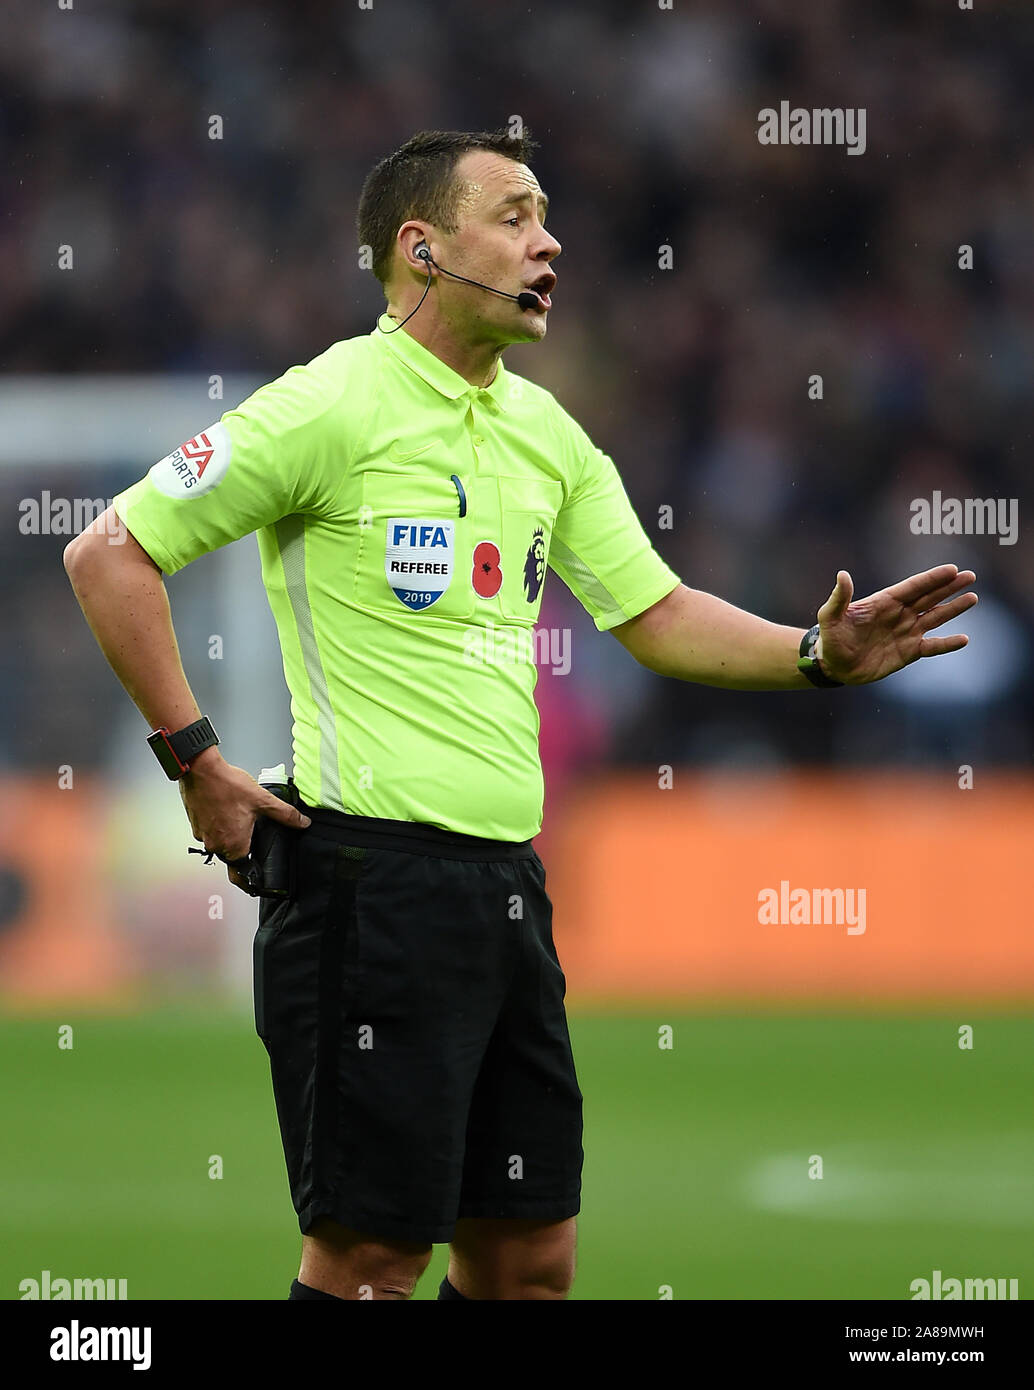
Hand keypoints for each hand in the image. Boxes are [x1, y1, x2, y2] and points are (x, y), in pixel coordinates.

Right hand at [178, 748, 310, 890]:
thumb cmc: (227, 785)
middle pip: (232, 858)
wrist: (201, 770)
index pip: (241, 875)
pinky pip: (210, 833)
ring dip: (230, 836)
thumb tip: (302, 823)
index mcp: (233, 845)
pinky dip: (219, 826)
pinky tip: (227, 812)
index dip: (250, 880)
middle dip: (244, 849)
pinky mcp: (195, 824)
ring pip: (220, 844)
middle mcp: (216, 845)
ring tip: (240, 819)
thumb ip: (285, 814)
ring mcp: (202, 835)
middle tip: (254, 836)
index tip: (257, 883)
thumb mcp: (262, 800)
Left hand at [816, 564, 977, 685]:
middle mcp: (899, 614)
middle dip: (949, 587)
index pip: (912, 587)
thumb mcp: (831, 617)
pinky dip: (947, 644)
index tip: (952, 569)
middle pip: (929, 597)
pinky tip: (964, 639)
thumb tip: (842, 574)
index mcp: (884, 602)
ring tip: (972, 598)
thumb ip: (839, 598)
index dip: (932, 578)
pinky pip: (932, 647)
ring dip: (953, 609)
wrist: (833, 665)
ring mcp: (906, 632)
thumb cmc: (830, 638)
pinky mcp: (908, 652)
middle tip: (970, 576)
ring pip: (935, 617)